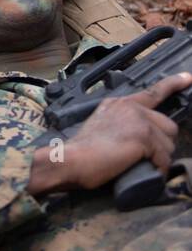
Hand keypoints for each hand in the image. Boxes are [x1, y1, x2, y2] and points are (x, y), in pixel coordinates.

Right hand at [28, 73, 191, 196]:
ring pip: (168, 144)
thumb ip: (118, 124)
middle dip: (163, 145)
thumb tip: (136, 140)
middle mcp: (130, 106)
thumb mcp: (100, 128)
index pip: (152, 92)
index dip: (173, 84)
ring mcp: (138, 120)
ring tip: (142, 167)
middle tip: (149, 159)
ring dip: (160, 159)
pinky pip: (164, 158)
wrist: (70, 159)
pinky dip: (159, 170)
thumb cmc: (81, 152)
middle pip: (167, 125)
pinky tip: (147, 172)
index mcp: (119, 103)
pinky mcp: (143, 137)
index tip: (187, 77)